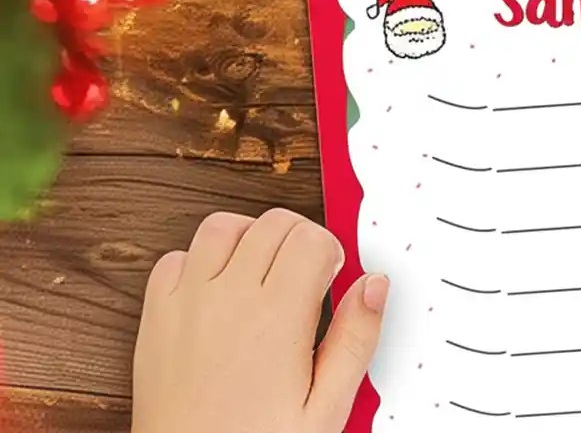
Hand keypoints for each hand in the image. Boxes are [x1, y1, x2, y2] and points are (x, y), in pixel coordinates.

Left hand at [132, 209, 388, 432]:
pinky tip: (219, 289)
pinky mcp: (155, 318)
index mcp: (276, 318)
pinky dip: (199, 260)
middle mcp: (228, 301)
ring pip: (221, 226)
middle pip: (273, 223)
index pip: (310, 239)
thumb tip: (374, 287)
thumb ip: (356, 339)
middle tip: (308, 275)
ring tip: (265, 271)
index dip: (331, 251)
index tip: (333, 275)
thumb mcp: (327, 407)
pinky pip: (173, 258)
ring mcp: (186, 305)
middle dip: (300, 238)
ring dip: (250, 237)